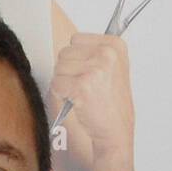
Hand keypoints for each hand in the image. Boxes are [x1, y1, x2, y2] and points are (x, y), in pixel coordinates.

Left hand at [48, 33, 134, 161]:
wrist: (115, 130)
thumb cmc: (111, 103)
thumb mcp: (113, 68)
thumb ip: (95, 51)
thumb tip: (71, 40)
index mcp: (115, 45)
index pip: (76, 40)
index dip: (78, 59)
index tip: (93, 74)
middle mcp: (107, 54)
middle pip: (64, 52)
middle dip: (69, 71)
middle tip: (87, 87)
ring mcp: (95, 69)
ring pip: (58, 67)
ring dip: (65, 83)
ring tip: (83, 94)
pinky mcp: (82, 86)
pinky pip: (56, 83)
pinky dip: (62, 94)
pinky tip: (78, 101)